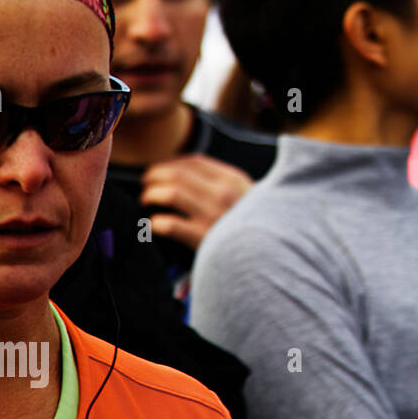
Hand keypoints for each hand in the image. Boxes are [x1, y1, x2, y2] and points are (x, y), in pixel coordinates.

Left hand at [138, 154, 255, 249]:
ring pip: (169, 193)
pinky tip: (154, 225)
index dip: (170, 164)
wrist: (271, 257)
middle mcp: (223, 194)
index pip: (194, 162)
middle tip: (146, 185)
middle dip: (154, 177)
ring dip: (150, 195)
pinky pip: (168, 224)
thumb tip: (188, 176)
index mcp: (234, 180)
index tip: (160, 172)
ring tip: (146, 201)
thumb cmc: (256, 227)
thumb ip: (226, 185)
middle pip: (177, 174)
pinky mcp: (203, 240)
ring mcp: (213, 216)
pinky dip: (155, 222)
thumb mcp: (250, 197)